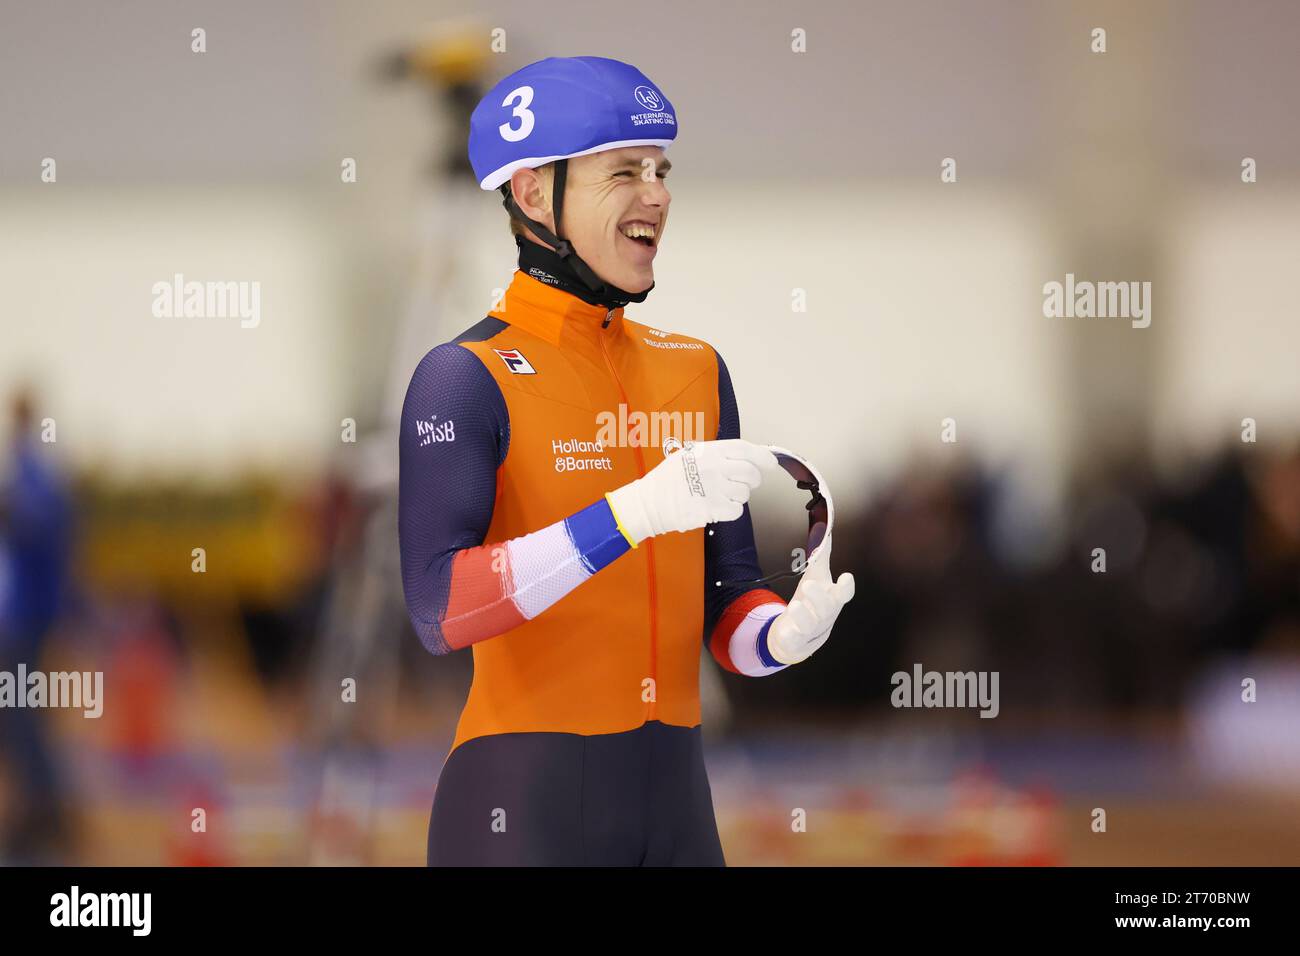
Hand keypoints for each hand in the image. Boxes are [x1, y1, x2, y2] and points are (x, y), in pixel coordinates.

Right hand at [605, 439, 777, 545]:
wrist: (649, 502)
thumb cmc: (667, 480)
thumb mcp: (689, 455)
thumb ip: (715, 455)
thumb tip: (743, 457)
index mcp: (709, 451)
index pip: (745, 449)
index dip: (762, 456)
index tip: (771, 462)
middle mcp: (715, 468)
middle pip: (751, 473)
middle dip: (753, 480)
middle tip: (743, 483)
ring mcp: (715, 489)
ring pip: (745, 493)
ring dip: (738, 496)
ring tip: (721, 495)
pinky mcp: (713, 509)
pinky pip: (737, 510)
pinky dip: (731, 510)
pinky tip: (718, 507)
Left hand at [763, 534, 854, 664]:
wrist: (801, 634)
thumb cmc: (813, 600)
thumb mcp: (817, 576)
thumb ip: (821, 553)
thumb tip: (825, 524)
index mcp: (832, 598)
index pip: (844, 594)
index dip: (846, 587)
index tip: (846, 576)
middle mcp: (824, 614)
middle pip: (827, 607)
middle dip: (820, 597)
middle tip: (809, 585)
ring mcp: (810, 629)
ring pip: (809, 624)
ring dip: (804, 615)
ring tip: (796, 604)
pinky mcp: (795, 638)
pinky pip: (794, 638)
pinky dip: (791, 634)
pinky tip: (786, 627)